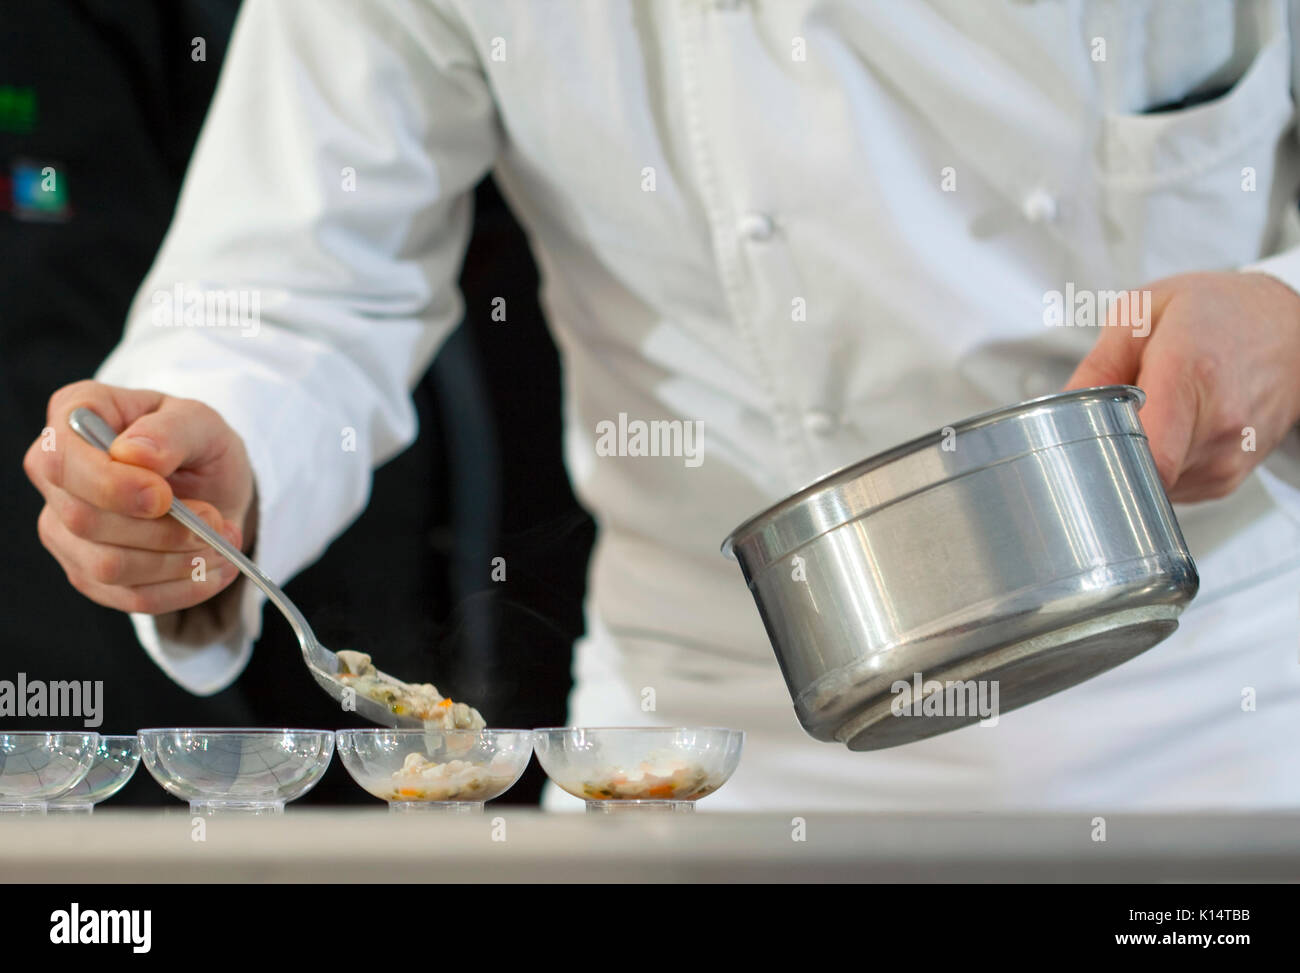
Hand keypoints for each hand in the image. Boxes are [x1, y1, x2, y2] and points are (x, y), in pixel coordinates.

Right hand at [24, 380, 255, 613]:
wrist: (213, 484)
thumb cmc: (197, 443)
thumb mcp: (202, 422)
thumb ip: (172, 431)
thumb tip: (133, 454)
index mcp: (75, 415)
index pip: (59, 460)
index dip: (109, 485)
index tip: (164, 496)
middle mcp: (57, 474)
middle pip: (84, 521)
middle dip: (162, 530)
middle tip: (215, 520)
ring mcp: (65, 527)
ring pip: (108, 567)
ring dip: (177, 562)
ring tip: (221, 543)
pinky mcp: (88, 571)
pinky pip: (130, 597)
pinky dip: (183, 588)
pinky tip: (215, 569)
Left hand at [1065, 271, 1299, 501]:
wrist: (1290, 328)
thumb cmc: (1218, 313)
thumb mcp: (1144, 312)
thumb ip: (1097, 364)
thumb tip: (1061, 408)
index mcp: (1189, 374)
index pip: (1148, 455)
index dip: (1105, 459)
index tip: (1085, 442)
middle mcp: (1218, 424)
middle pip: (1139, 473)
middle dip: (1109, 453)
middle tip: (1109, 420)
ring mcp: (1228, 458)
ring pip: (1152, 486)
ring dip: (1134, 459)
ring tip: (1150, 416)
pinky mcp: (1228, 478)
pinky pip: (1172, 488)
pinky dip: (1157, 466)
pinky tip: (1170, 430)